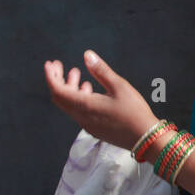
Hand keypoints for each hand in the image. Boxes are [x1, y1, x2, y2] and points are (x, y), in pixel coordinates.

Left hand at [44, 51, 159, 150]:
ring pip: (69, 104)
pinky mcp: (94, 128)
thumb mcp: (119, 86)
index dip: (51, 76)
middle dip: (57, 80)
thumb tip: (87, 55)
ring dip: (68, 88)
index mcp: (85, 106)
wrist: (145, 139)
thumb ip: (101, 71)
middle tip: (59, 65)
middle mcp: (81, 117)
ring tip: (75, 72)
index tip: (50, 64)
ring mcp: (87, 124)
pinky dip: (77, 97)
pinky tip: (88, 88)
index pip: (58, 91)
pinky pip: (77, 111)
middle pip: (60, 98)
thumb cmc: (134, 111)